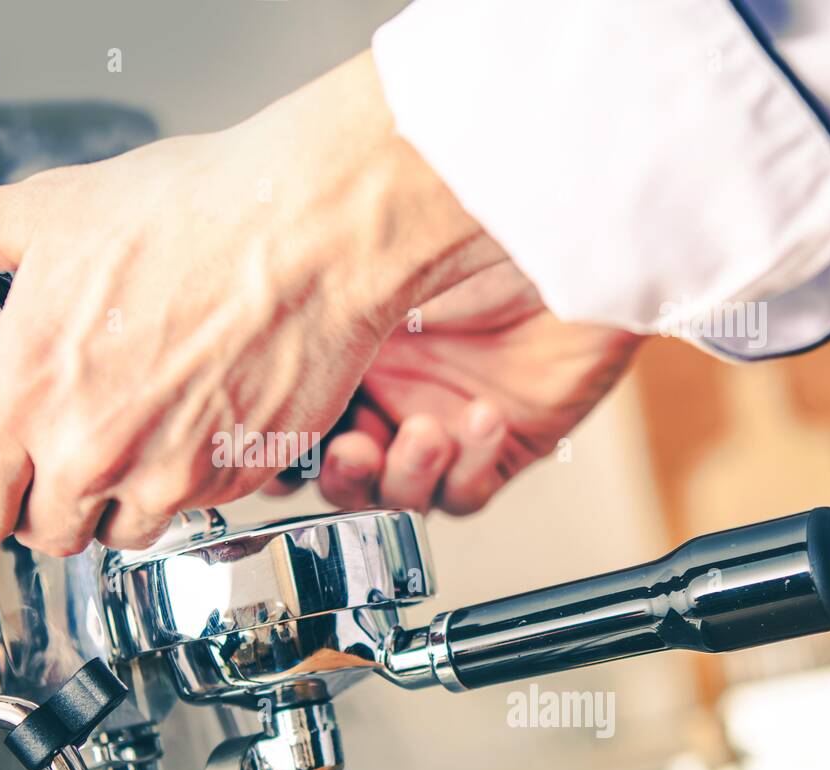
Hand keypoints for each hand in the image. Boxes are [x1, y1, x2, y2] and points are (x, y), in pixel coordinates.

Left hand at [0, 52, 497, 553]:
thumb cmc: (194, 215)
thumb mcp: (47, 211)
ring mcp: (169, 476)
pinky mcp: (234, 481)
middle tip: (70, 440)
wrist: (312, 230)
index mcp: (28, 394)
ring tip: (138, 426)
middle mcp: (92, 452)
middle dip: (49, 498)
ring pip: (121, 532)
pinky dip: (188, 480)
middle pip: (44, 535)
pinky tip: (196, 413)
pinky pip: (194, 511)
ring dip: (119, 499)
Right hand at [269, 262, 640, 514]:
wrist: (579, 227)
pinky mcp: (499, 448)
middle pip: (339, 472)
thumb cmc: (485, 214)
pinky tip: (481, 419)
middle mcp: (386, 389)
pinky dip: (467, 467)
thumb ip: (319, 307)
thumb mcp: (379, 259)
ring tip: (425, 434)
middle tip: (355, 448)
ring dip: (402, 475)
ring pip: (395, 496)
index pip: (296, 423)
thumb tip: (249, 337)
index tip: (283, 447)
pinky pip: (466, 492)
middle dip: (340, 472)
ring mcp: (440, 422)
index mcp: (345, 347)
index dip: (284, 448)